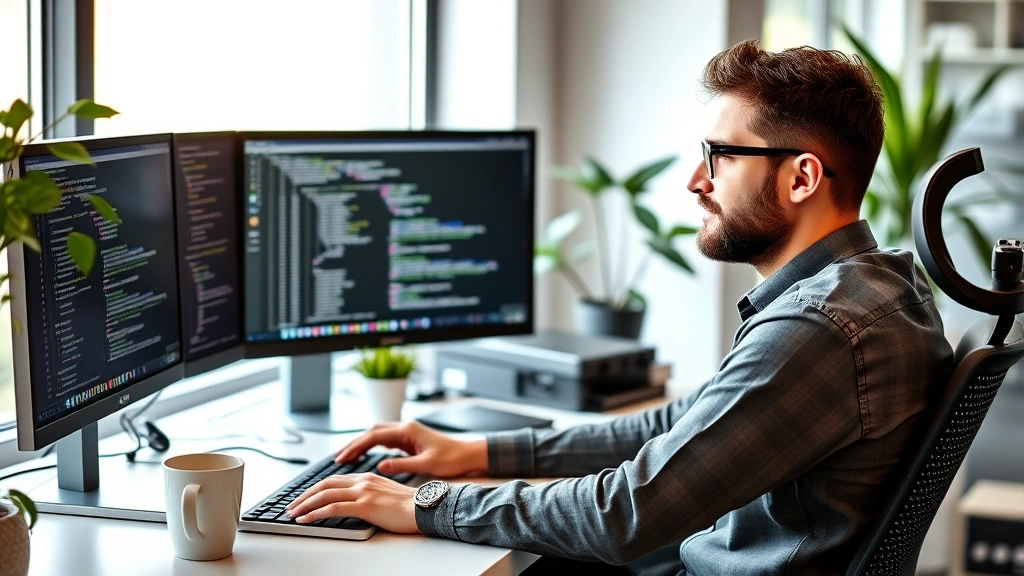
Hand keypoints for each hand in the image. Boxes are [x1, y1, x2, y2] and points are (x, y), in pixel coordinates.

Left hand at [285, 473, 417, 532]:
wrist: (425, 508)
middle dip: (305, 495)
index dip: (316, 488)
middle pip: (325, 484)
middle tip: (292, 505)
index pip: (334, 479)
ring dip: (305, 504)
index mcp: (367, 477)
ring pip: (325, 494)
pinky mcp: (364, 505)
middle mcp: (362, 481)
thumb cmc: (410, 506)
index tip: (305, 497)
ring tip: (293, 514)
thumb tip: (358, 504)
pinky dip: (315, 513)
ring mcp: (363, 492)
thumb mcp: (387, 495)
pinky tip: (306, 519)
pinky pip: (333, 507)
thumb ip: (371, 494)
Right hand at [335, 421, 486, 477]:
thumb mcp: (427, 464)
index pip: (374, 436)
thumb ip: (403, 465)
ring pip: (376, 435)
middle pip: (372, 432)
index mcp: (408, 430)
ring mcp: (406, 432)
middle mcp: (405, 428)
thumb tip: (380, 466)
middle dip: (354, 444)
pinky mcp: (408, 439)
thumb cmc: (452, 459)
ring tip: (345, 457)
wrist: (468, 454)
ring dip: (361, 444)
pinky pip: (384, 440)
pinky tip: (364, 455)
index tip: (343, 457)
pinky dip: (371, 447)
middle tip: (338, 458)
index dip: (356, 446)